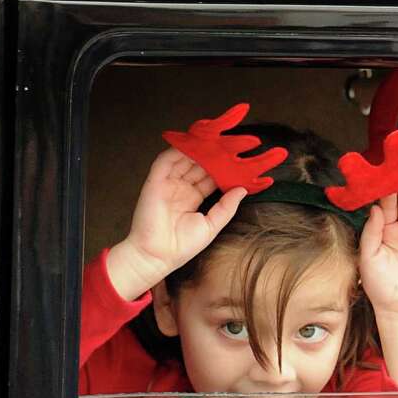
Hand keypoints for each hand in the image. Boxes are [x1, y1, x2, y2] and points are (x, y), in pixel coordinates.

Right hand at [105, 148, 245, 300]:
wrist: (158, 256)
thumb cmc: (181, 247)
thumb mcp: (211, 226)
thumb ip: (227, 207)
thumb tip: (242, 190)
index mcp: (193, 199)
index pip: (209, 178)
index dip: (221, 168)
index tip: (236, 160)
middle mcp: (180, 189)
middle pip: (197, 166)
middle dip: (211, 156)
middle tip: (226, 145)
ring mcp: (167, 184)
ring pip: (183, 160)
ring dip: (196, 150)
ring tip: (211, 141)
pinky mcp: (155, 182)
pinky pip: (165, 161)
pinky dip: (176, 151)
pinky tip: (190, 144)